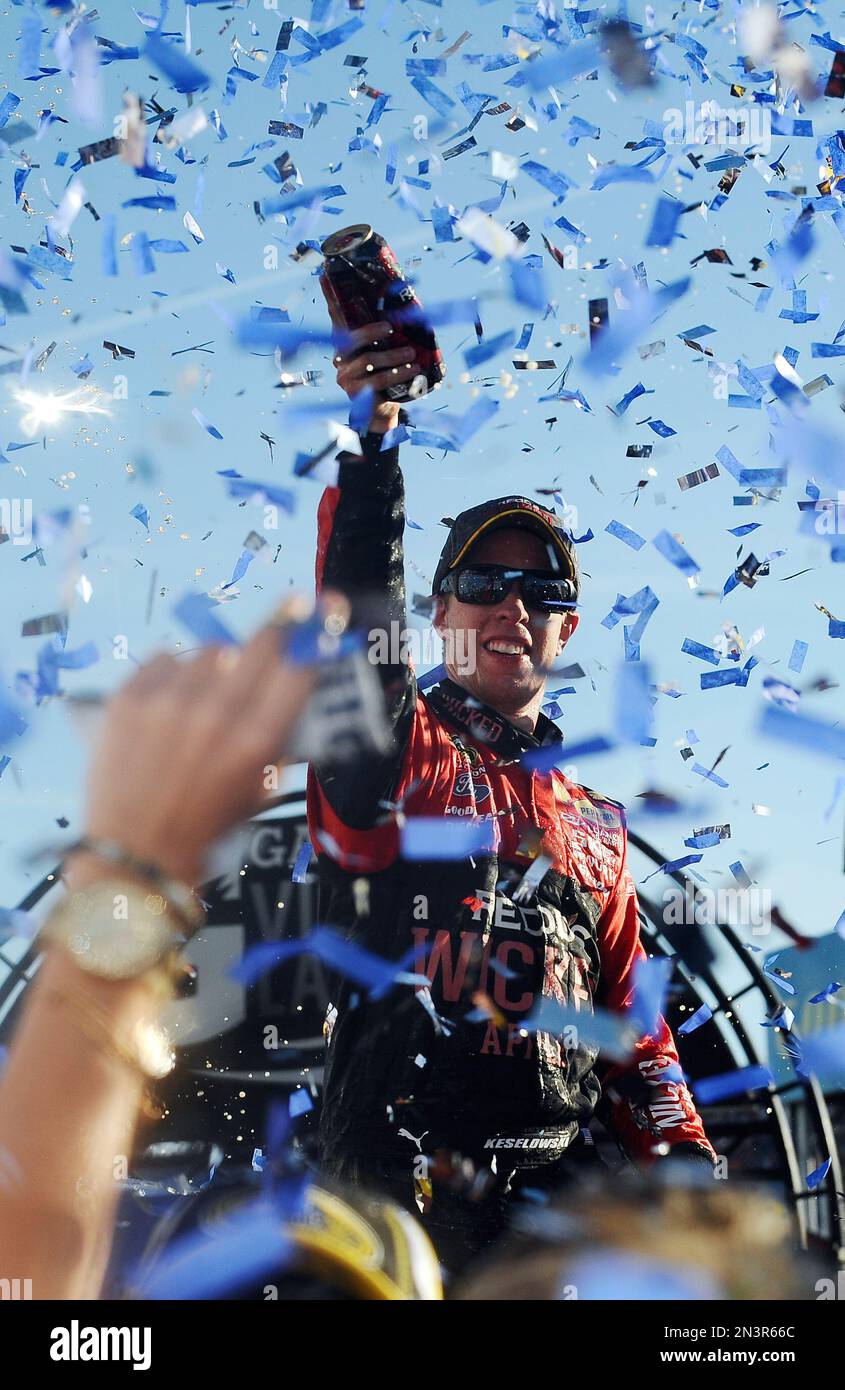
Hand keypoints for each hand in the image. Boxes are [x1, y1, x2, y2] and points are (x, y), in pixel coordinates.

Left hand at [68, 601, 320, 888]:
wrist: (135, 854)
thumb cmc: (207, 826)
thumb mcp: (261, 789)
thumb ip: (282, 738)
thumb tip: (299, 684)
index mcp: (256, 742)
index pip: (297, 666)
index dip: (313, 635)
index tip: (321, 612)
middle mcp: (216, 714)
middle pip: (259, 642)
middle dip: (278, 627)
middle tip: (285, 615)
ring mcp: (168, 702)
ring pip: (212, 650)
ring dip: (219, 663)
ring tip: (207, 693)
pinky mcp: (129, 697)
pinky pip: (165, 658)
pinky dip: (174, 673)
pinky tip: (171, 701)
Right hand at [323, 294, 417, 434]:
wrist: (381, 410)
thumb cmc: (386, 374)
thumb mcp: (385, 350)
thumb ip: (387, 333)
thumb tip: (409, 305)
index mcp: (345, 342)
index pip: (336, 316)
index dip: (331, 296)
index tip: (326, 274)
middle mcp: (341, 357)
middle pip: (352, 339)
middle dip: (371, 331)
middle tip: (390, 327)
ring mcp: (345, 376)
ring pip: (368, 360)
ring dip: (393, 355)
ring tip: (411, 353)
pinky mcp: (355, 392)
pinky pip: (377, 381)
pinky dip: (397, 374)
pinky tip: (413, 370)